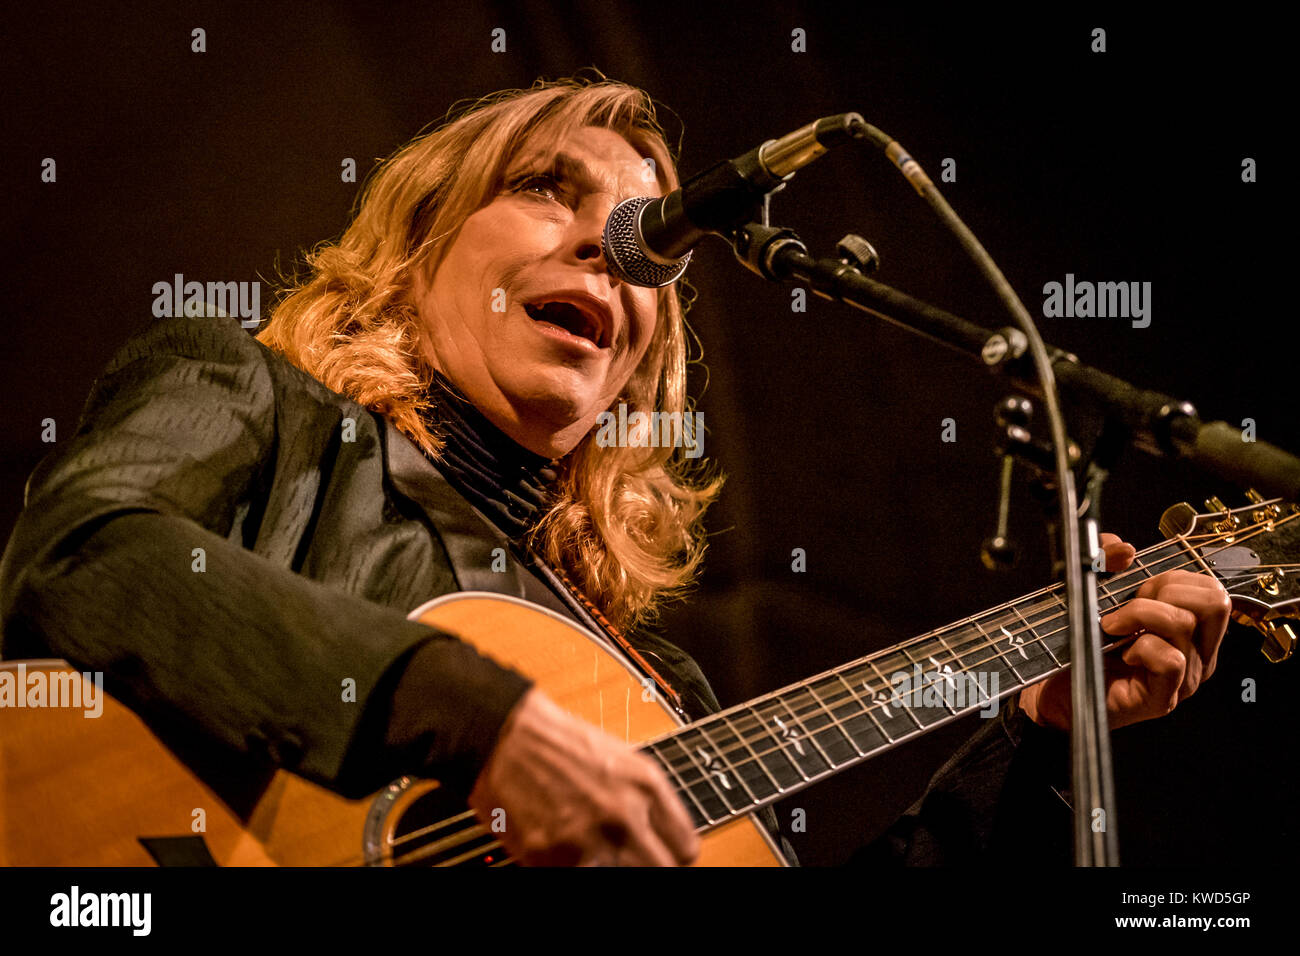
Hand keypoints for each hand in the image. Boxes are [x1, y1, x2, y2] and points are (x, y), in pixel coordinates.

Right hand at [467, 688, 699, 865]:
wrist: (506, 737)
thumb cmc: (559, 743)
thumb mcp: (621, 759)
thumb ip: (647, 800)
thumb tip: (661, 836)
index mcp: (646, 787)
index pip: (685, 848)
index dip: (675, 857)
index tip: (664, 856)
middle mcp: (624, 815)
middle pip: (661, 870)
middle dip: (649, 868)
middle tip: (633, 862)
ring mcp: (588, 840)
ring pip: (618, 877)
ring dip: (608, 868)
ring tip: (592, 852)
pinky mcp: (550, 858)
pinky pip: (572, 876)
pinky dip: (570, 867)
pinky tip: (562, 850)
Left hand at [1019, 533, 1231, 730]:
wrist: (1057, 692)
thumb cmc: (1081, 646)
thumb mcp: (1093, 592)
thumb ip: (1106, 561)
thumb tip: (1124, 548)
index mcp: (1191, 629)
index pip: (1211, 589)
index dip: (1172, 579)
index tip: (1137, 592)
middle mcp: (1197, 653)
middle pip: (1214, 601)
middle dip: (1163, 591)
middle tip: (1129, 608)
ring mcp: (1185, 678)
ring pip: (1183, 624)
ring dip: (1137, 615)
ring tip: (1111, 628)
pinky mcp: (1163, 697)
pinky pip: (1170, 659)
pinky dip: (1140, 648)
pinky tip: (1122, 654)